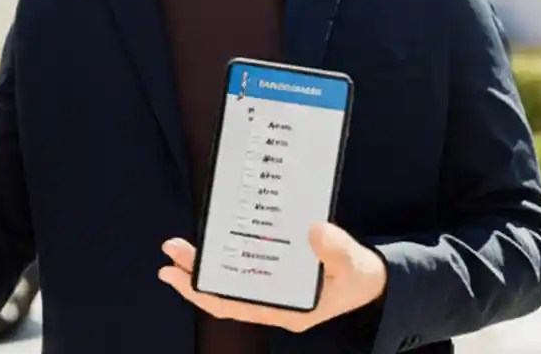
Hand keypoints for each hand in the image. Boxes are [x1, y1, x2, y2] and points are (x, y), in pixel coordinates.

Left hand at [157, 222, 386, 332]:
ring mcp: (270, 290)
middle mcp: (272, 303)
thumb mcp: (352, 263)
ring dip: (202, 265)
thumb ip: (335, 250)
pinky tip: (208, 246)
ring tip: (178, 248)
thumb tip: (314, 231)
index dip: (204, 293)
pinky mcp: (272, 274)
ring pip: (226, 281)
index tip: (181, 276)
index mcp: (286, 309)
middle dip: (193, 276)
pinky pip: (238, 271)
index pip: (234, 305)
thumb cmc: (358, 276)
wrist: (370, 280)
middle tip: (170, 251)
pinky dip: (221, 258)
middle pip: (222, 293)